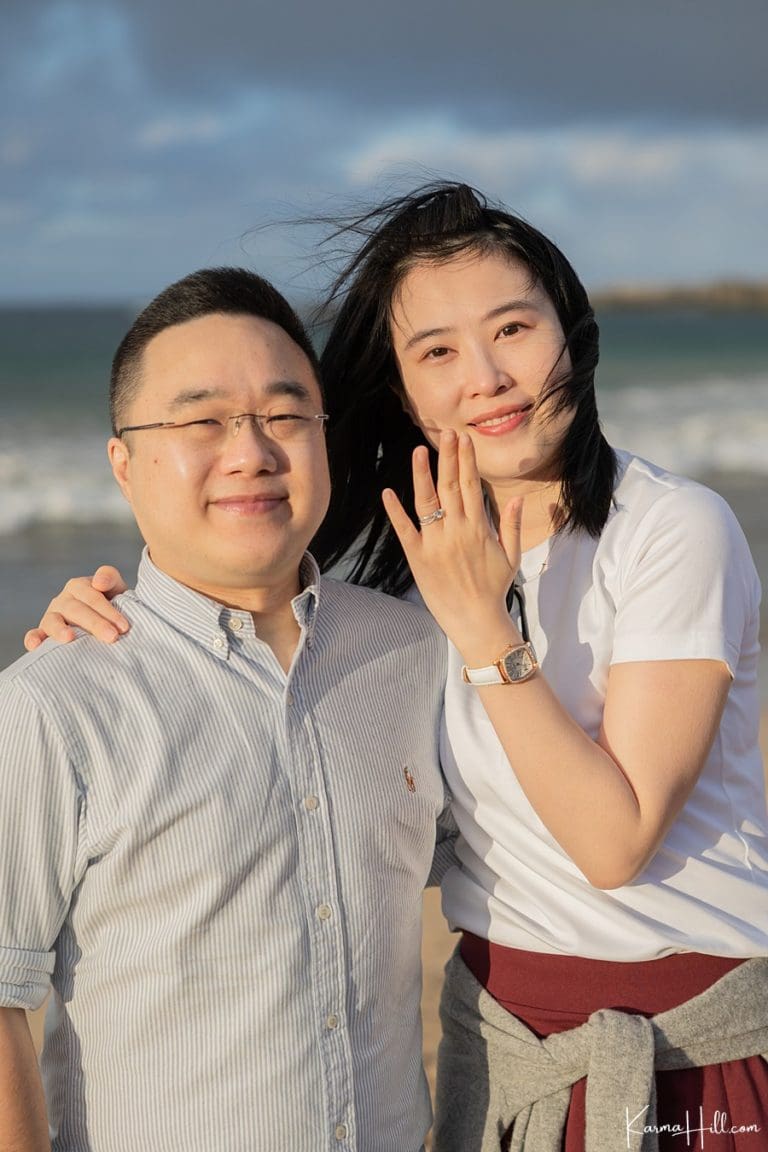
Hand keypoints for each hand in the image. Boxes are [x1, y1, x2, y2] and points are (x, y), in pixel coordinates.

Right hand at [23, 566, 129, 650]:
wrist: (105, 622)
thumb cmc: (112, 604)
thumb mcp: (116, 588)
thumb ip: (110, 578)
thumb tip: (98, 582)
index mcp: (80, 586)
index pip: (93, 596)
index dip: (108, 610)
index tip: (124, 627)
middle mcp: (63, 599)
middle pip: (77, 610)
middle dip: (95, 623)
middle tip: (112, 637)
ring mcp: (52, 615)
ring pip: (53, 621)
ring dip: (59, 629)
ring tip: (69, 638)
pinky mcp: (43, 632)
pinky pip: (34, 634)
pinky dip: (33, 638)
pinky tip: (35, 645)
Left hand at [382, 430, 522, 657]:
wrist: (476, 620)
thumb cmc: (494, 589)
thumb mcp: (511, 556)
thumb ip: (513, 525)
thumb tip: (519, 498)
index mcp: (479, 527)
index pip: (470, 485)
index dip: (466, 460)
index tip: (464, 439)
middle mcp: (456, 530)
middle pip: (450, 485)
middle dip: (448, 457)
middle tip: (446, 433)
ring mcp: (435, 543)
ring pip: (427, 501)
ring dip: (422, 474)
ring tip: (419, 451)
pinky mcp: (418, 557)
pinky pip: (405, 529)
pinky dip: (395, 511)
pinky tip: (387, 493)